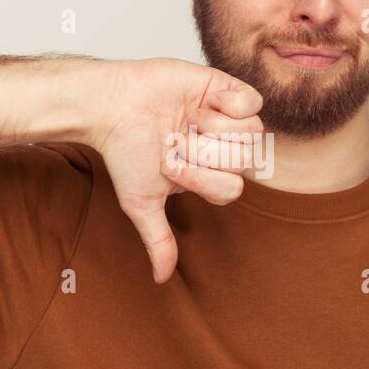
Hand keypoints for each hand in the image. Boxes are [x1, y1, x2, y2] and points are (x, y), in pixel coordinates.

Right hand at [85, 58, 263, 283]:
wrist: (113, 105)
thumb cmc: (125, 151)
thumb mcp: (141, 202)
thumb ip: (159, 239)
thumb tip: (162, 279)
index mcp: (210, 175)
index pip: (233, 189)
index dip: (203, 178)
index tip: (171, 165)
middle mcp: (223, 148)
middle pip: (246, 161)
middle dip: (206, 152)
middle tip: (177, 140)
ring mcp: (228, 118)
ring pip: (253, 132)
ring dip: (214, 127)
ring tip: (187, 119)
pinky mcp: (227, 88)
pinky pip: (255, 101)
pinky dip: (228, 103)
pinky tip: (203, 100)